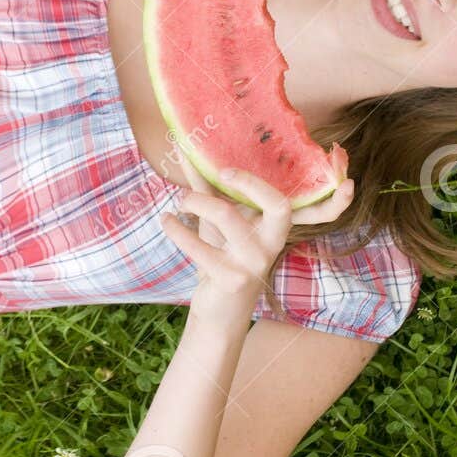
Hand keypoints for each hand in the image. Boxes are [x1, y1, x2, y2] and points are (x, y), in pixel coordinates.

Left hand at [161, 159, 357, 310]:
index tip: (237, 166)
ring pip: (227, 215)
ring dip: (196, 200)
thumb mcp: (217, 220)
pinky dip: (177, 228)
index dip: (285, 182)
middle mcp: (272, 244)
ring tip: (180, 199)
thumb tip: (184, 147)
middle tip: (219, 171)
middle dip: (247, 181)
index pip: (290, 201)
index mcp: (275, 227)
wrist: (220, 310)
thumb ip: (205, 185)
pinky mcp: (232, 280)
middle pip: (277, 204)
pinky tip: (167, 220)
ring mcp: (254, 263)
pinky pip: (199, 244)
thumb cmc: (222, 255)